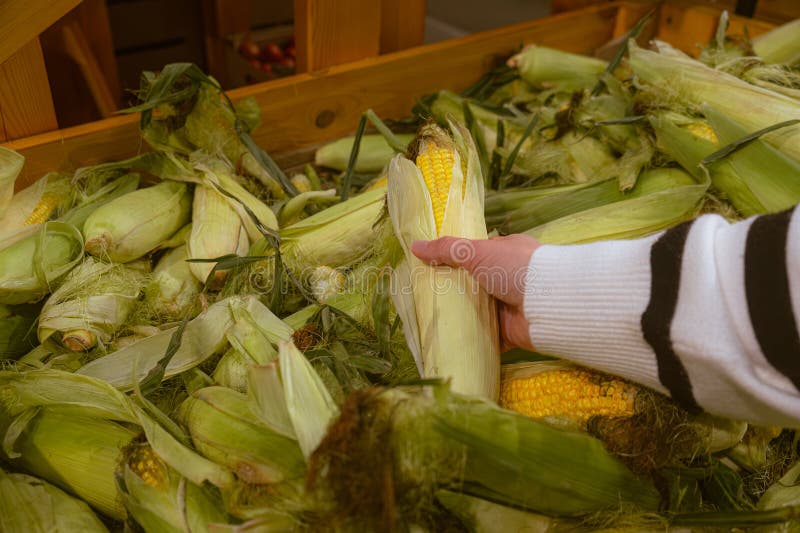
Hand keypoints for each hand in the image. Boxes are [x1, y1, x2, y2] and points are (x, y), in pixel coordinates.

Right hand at [411, 234, 540, 351]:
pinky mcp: (510, 332)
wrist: (549, 303)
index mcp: (506, 254)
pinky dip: (474, 340)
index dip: (455, 262)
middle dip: (455, 292)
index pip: (477, 255)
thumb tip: (415, 246)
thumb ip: (447, 249)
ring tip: (431, 322)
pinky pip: (487, 337)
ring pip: (480, 312)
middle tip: (426, 299)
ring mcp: (510, 306)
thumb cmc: (515, 267)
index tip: (431, 271)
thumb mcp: (477, 252)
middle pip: (475, 286)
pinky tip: (452, 342)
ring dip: (463, 317)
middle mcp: (509, 279)